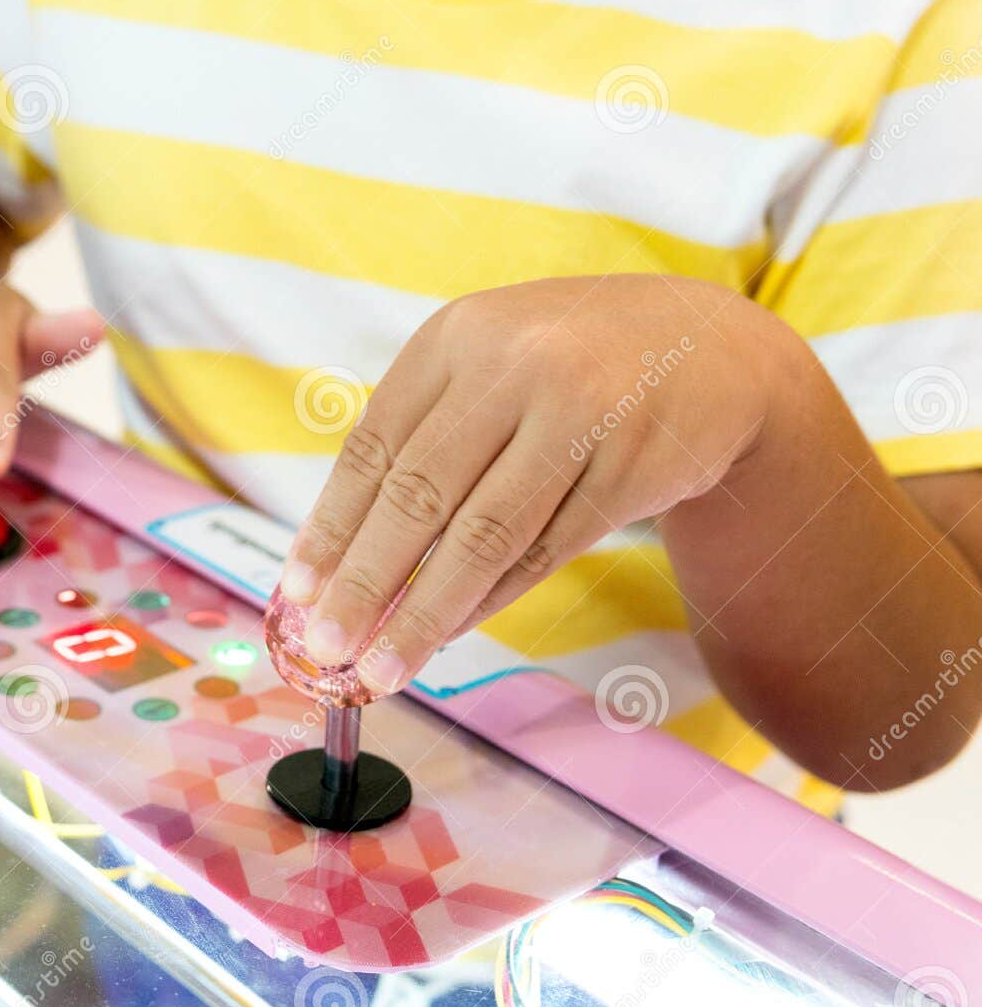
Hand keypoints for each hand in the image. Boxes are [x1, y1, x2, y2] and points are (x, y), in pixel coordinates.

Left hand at [279, 275, 794, 695]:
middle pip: (419, 495)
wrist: (709, 348)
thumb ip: (420, 444)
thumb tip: (341, 565)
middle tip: (325, 649)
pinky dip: (489, 600)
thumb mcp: (486, 367)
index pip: (373, 448)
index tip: (296, 593)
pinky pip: (543, 551)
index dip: (330, 528)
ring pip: (483, 536)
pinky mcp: (630, 468)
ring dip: (425, 615)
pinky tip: (450, 633)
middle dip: (364, 583)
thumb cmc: (565, 368)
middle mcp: (514, 365)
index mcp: (457, 336)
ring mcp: (579, 415)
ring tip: (381, 670)